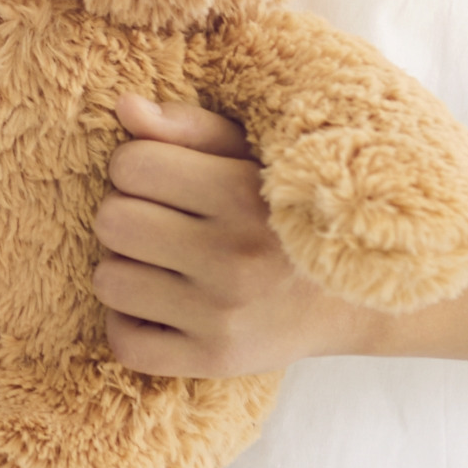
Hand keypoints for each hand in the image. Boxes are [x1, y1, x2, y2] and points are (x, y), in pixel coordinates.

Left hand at [92, 96, 372, 378]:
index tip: (164, 177)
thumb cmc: (289, 212)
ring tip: (164, 263)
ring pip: (109, 281)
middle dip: (128, 213)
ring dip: (127, 268)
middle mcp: (234, 260)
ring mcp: (223, 317)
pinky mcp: (215, 361)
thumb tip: (125, 106)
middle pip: (112, 221)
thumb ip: (190, 127)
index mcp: (243, 196)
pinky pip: (125, 343)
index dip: (138, 165)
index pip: (131, 165)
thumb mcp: (254, 155)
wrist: (357, 297)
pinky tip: (160, 306)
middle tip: (164, 221)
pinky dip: (130, 323)